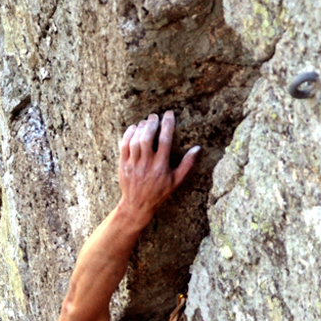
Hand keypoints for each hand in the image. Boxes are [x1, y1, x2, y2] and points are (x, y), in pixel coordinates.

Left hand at [117, 111, 200, 225]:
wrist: (137, 205)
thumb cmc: (159, 193)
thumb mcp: (176, 181)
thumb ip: (187, 164)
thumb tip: (198, 148)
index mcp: (161, 166)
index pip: (165, 140)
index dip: (167, 125)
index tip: (169, 114)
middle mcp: (147, 164)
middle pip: (147, 138)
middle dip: (151, 123)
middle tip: (155, 116)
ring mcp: (133, 164)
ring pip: (135, 140)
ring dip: (141, 128)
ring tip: (146, 122)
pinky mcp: (123, 165)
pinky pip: (124, 145)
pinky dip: (128, 134)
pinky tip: (134, 129)